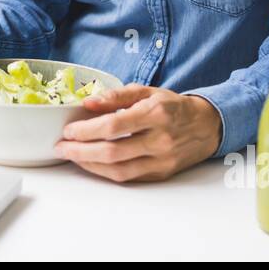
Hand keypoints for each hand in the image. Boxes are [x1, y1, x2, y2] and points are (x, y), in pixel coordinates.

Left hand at [54, 84, 221, 182]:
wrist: (207, 126)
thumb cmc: (173, 106)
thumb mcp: (147, 92)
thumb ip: (116, 95)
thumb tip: (88, 102)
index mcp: (156, 114)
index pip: (114, 126)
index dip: (87, 130)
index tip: (68, 130)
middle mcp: (160, 139)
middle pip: (113, 152)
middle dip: (81, 151)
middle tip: (62, 147)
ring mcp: (162, 160)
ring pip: (118, 170)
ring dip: (90, 165)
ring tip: (72, 157)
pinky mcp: (161, 174)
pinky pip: (128, 177)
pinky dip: (106, 172)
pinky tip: (92, 164)